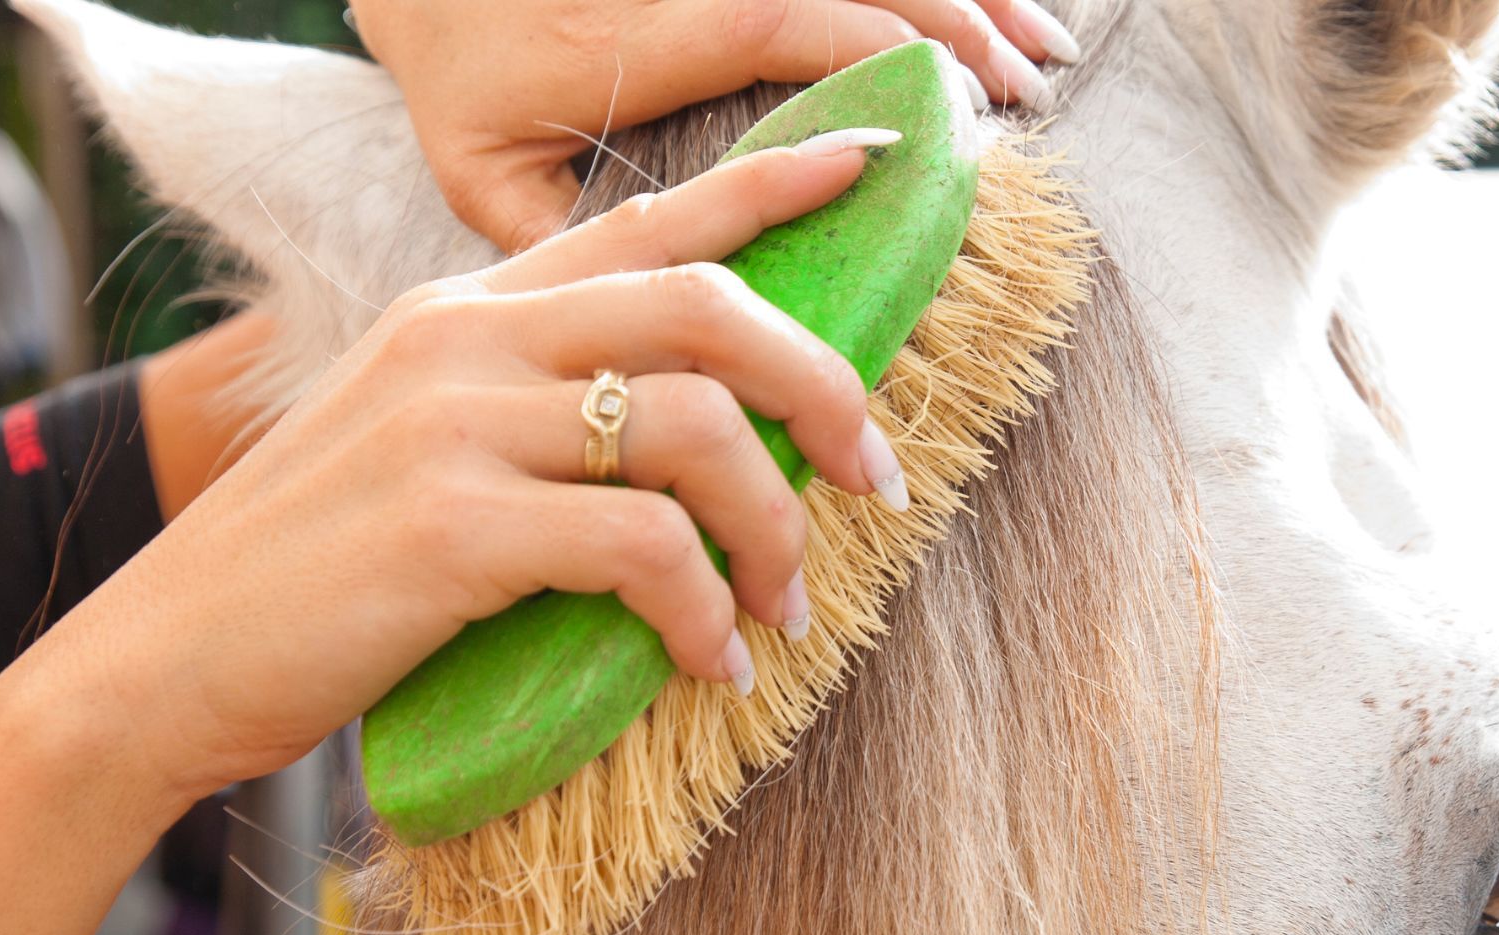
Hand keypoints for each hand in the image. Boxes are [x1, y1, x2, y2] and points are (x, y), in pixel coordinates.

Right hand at [49, 134, 898, 805]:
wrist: (165, 660)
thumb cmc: (319, 570)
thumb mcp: (422, 450)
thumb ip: (535, 414)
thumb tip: (695, 444)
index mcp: (467, 313)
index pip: (644, 221)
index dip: (773, 185)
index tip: (875, 164)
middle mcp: (467, 341)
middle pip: (708, 307)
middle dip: (826, 389)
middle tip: (876, 479)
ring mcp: (456, 424)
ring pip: (698, 428)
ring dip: (775, 529)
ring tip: (784, 609)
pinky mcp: (451, 527)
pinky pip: (645, 546)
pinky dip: (704, 614)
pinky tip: (709, 666)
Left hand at [348, 0, 1079, 250]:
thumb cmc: (454, 72)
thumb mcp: (482, 169)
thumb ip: (557, 245)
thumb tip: (640, 337)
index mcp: (647, 26)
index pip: (788, 20)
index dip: (878, 55)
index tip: (950, 115)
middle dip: (956, 22)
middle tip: (1029, 91)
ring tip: (1044, 44)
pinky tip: (989, 6)